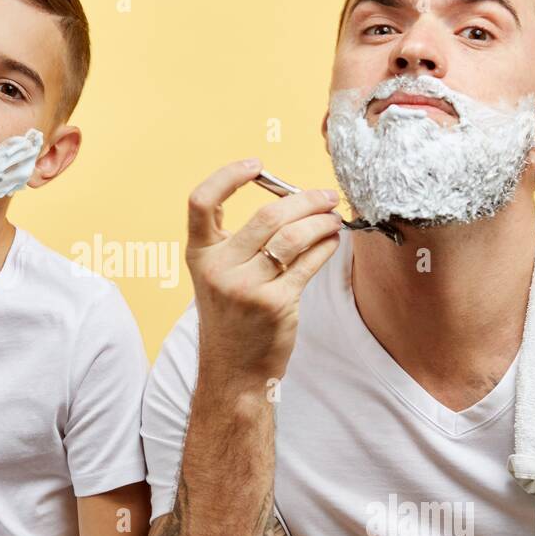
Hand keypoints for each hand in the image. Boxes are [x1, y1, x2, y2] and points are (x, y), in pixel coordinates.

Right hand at [186, 159, 342, 384]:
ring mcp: (246, 288)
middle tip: (325, 195)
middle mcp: (219, 269)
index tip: (257, 165)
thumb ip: (239, 241)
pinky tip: (333, 240)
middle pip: (266, 216)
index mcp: (200, 256)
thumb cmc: (232, 318)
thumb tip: (289, 200)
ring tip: (334, 217)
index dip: (227, 176)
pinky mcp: (275, 304)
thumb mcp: (218, 276)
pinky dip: (326, 246)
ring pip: (293, 237)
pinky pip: (308, 263)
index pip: (201, 202)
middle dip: (303, 199)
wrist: (233, 370)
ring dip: (321, 221)